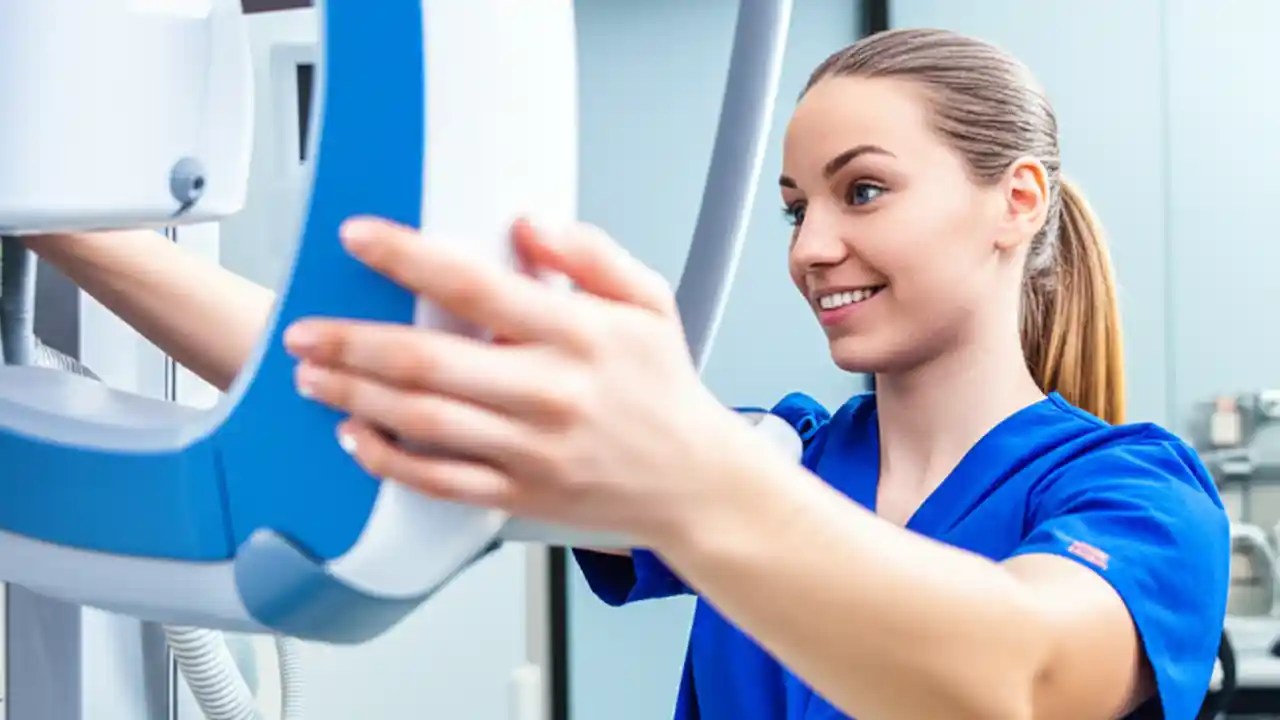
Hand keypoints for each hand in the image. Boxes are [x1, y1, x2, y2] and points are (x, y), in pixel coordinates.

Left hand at [283, 216, 754, 546]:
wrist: (693, 482)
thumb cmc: (662, 389)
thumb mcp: (648, 303)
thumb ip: (591, 255)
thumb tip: (528, 222)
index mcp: (578, 335)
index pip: (476, 287)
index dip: (408, 258)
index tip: (359, 237)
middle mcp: (548, 393)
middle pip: (428, 362)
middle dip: (351, 342)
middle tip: (302, 327)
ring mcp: (530, 450)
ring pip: (421, 422)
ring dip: (353, 396)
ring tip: (310, 374)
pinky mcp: (518, 493)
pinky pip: (437, 480)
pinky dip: (388, 459)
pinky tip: (355, 436)